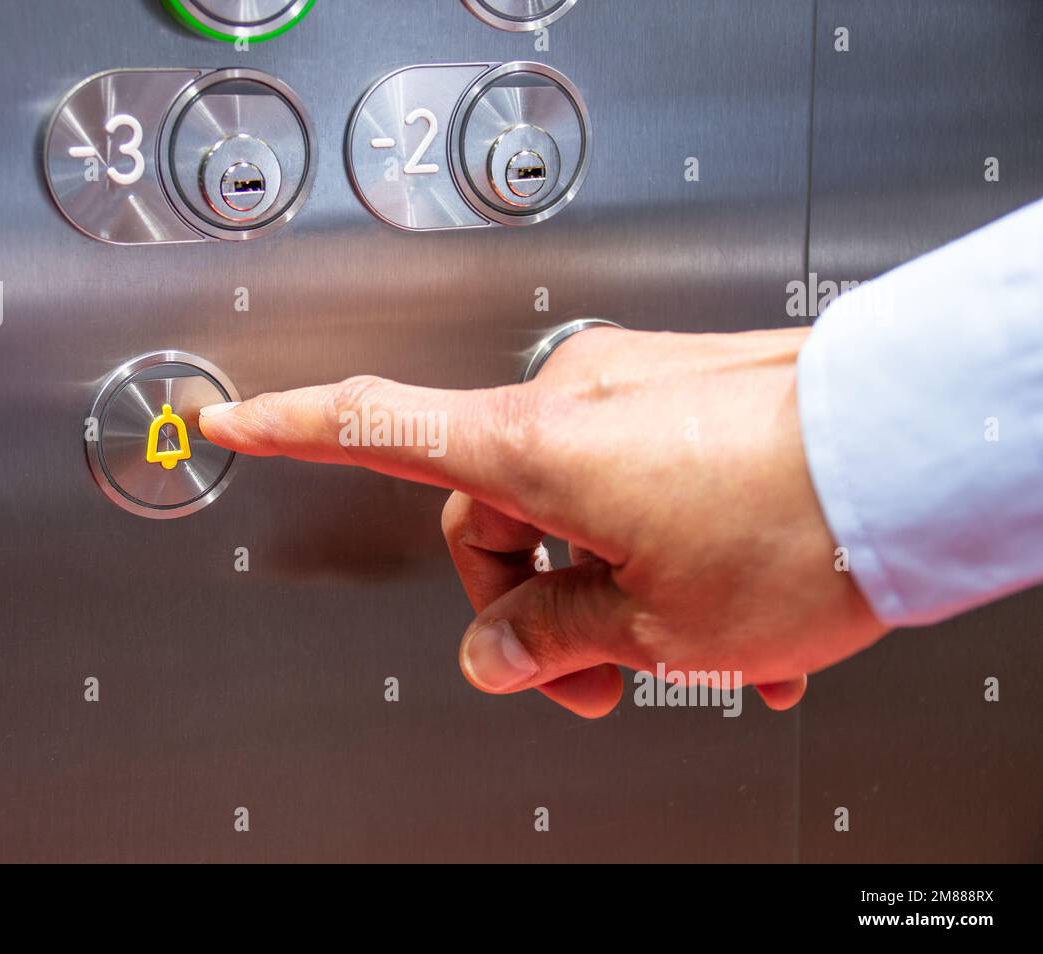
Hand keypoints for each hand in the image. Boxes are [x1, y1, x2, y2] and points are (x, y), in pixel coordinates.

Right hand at [198, 326, 887, 717]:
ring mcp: (634, 389)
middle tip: (595, 682)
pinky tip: (725, 616)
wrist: (921, 451)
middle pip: (493, 514)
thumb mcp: (657, 626)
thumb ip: (551, 639)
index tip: (231, 420)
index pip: (375, 425)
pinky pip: (634, 478)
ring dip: (613, 589)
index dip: (291, 428)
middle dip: (534, 608)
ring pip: (574, 505)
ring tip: (696, 659)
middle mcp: (573, 400)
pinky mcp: (685, 392)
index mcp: (534, 446)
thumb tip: (497, 652)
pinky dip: (658, 550)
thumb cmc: (803, 523)